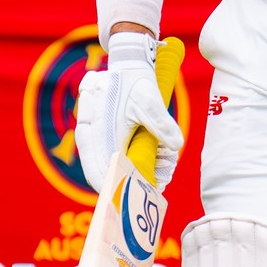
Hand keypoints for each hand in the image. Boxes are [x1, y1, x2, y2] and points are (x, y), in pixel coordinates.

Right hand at [74, 32, 182, 192]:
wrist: (125, 65)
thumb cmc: (135, 83)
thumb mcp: (150, 101)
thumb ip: (161, 123)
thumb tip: (177, 144)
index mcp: (97, 133)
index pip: (100, 172)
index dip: (114, 190)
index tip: (131, 201)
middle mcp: (89, 137)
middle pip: (99, 174)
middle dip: (120, 186)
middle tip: (144, 194)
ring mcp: (91, 136)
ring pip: (101, 166)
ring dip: (120, 175)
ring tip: (146, 181)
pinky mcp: (97, 134)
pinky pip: (103, 156)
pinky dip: (118, 165)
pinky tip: (138, 167)